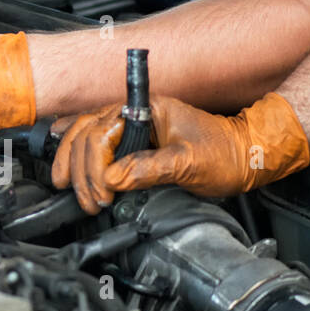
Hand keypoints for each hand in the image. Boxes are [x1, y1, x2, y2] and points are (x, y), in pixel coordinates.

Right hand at [51, 92, 309, 213]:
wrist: (245, 156)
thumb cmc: (225, 154)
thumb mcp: (188, 163)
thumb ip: (148, 169)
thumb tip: (112, 180)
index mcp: (146, 110)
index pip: (101, 133)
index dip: (94, 167)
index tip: (101, 194)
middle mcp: (135, 113)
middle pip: (87, 133)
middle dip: (80, 170)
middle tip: (87, 200)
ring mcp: (133, 125)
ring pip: (86, 136)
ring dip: (75, 164)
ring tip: (72, 188)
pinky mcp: (135, 140)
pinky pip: (97, 140)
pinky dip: (79, 150)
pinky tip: (64, 152)